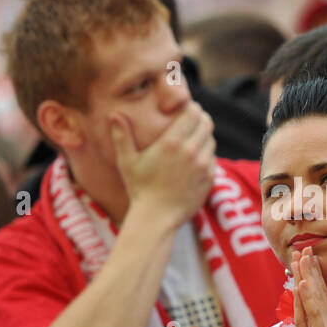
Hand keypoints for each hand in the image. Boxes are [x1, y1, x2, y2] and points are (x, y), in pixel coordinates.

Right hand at [110, 101, 214, 229]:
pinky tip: (195, 159)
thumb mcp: (127, 161)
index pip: (192, 113)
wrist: (157, 218)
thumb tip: (113, 114)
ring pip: (211, 140)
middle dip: (201, 119)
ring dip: (204, 137)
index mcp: (171, 142)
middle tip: (192, 121)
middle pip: (206, 123)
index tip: (186, 109)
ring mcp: (203, 165)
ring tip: (193, 139)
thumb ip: (122, 136)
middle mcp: (191, 151)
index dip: (192, 108)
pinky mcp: (210, 178)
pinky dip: (206, 155)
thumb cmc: (139, 189)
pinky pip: (213, 158)